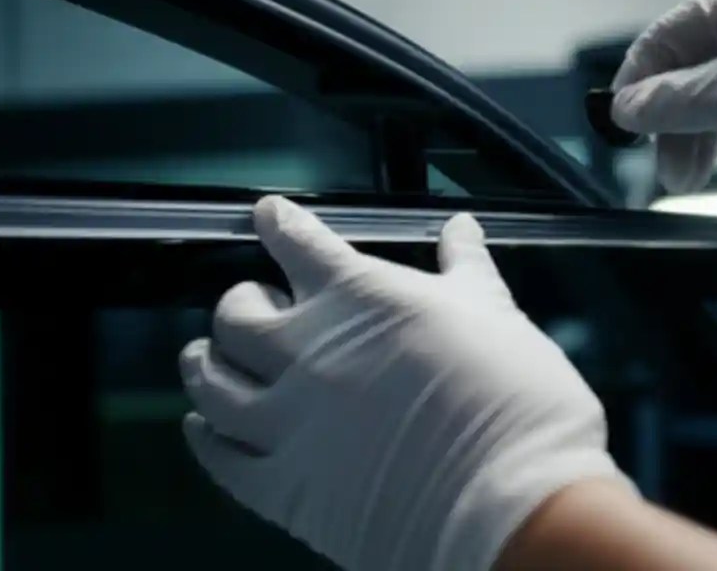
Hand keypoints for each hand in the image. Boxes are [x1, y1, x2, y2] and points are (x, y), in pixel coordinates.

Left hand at [179, 196, 630, 570]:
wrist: (511, 500)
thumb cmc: (515, 402)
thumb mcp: (494, 313)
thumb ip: (466, 268)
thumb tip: (462, 229)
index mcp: (360, 298)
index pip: (299, 244)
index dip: (279, 224)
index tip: (268, 215)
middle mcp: (309, 350)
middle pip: (238, 314)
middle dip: (240, 302)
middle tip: (252, 304)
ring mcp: (288, 419)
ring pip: (212, 382)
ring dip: (204, 364)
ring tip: (203, 357)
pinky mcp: (284, 486)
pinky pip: (221, 458)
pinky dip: (205, 438)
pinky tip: (201, 429)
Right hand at [610, 0, 716, 233]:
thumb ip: (682, 100)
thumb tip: (625, 108)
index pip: (672, 31)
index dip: (639, 77)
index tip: (618, 122)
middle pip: (689, 66)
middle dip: (668, 116)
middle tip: (659, 164)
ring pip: (712, 93)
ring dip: (691, 135)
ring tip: (684, 179)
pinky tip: (709, 166)